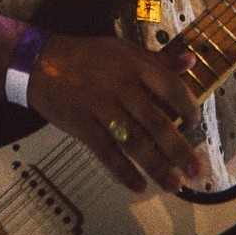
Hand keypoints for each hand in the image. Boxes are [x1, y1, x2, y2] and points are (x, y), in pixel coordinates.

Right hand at [26, 33, 202, 194]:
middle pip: (156, 121)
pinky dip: (123, 170)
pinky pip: (106, 151)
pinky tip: (138, 185)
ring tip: (174, 184)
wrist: (40, 61)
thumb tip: (190, 62)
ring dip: (156, 165)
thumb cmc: (87, 56)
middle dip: (179, 149)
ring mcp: (100, 106)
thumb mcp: (124, 50)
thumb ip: (158, 60)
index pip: (170, 87)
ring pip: (134, 141)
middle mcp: (120, 86)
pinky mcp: (81, 124)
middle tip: (195, 170)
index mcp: (134, 65)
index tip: (195, 123)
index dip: (187, 107)